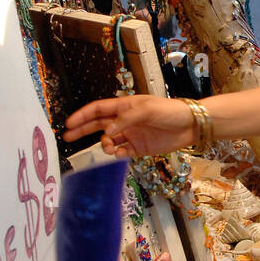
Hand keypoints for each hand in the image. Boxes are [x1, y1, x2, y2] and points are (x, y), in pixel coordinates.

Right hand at [63, 96, 196, 156]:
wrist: (191, 125)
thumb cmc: (170, 111)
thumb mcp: (146, 109)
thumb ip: (125, 120)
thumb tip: (107, 132)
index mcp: (125, 106)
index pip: (98, 109)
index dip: (83, 115)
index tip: (69, 123)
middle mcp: (125, 120)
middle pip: (98, 125)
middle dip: (83, 130)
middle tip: (68, 136)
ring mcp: (132, 134)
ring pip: (109, 140)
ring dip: (104, 144)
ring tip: (108, 147)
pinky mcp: (140, 148)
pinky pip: (122, 152)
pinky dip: (116, 154)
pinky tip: (117, 153)